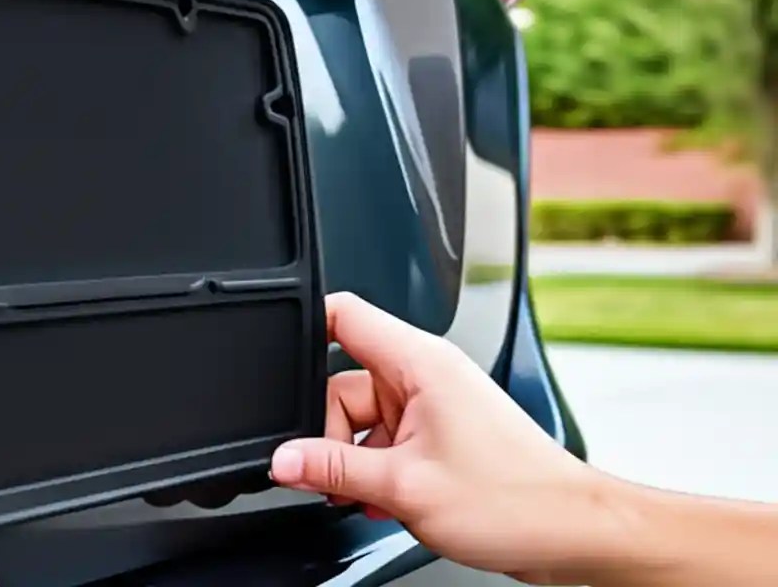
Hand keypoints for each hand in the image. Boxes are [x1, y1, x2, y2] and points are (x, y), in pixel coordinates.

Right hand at [269, 293, 618, 584]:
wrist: (571, 532)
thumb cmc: (517, 500)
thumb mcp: (403, 486)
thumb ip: (332, 469)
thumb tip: (284, 460)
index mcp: (420, 362)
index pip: (344, 315)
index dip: (304, 329)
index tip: (275, 365)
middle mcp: (427, 376)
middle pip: (342, 384)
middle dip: (330, 433)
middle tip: (334, 476)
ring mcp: (435, 406)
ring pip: (363, 420)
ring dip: (355, 460)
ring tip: (372, 496)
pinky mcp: (441, 436)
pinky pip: (386, 442)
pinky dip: (377, 471)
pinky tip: (386, 501)